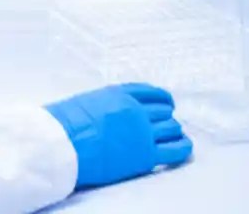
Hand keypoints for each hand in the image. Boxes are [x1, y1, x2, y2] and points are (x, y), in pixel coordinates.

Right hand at [45, 83, 193, 189]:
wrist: (62, 144)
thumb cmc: (64, 124)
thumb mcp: (87, 101)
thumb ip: (105, 103)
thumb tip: (109, 112)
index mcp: (121, 94)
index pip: (150, 92)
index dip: (161, 98)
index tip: (166, 103)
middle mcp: (136, 110)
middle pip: (162, 110)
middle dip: (166, 116)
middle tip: (167, 123)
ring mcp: (143, 132)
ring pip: (171, 127)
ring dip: (174, 130)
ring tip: (175, 134)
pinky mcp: (145, 155)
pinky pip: (174, 150)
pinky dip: (183, 147)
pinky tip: (186, 146)